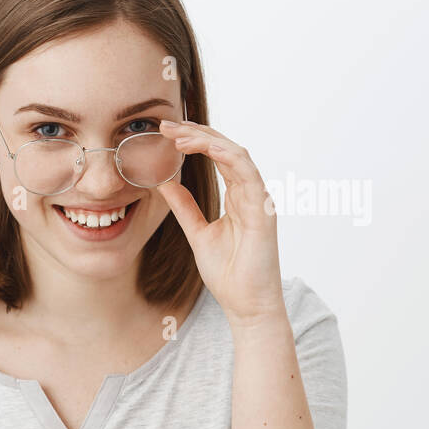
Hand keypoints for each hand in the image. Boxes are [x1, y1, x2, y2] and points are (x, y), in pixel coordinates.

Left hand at [156, 120, 286, 328]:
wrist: (245, 303)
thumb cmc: (227, 272)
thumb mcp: (197, 232)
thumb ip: (185, 207)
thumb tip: (166, 183)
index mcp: (236, 197)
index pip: (217, 158)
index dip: (194, 141)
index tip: (166, 133)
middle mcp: (249, 193)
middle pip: (225, 150)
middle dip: (196, 133)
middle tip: (166, 125)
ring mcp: (258, 199)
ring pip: (236, 154)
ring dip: (207, 140)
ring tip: (178, 135)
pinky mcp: (262, 210)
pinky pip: (247, 173)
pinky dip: (227, 156)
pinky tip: (206, 148)